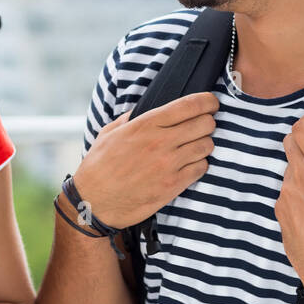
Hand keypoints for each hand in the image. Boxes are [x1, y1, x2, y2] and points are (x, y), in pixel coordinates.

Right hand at [72, 91, 218, 228]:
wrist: (93, 202)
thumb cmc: (99, 165)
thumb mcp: (109, 132)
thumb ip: (131, 117)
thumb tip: (146, 108)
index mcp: (146, 124)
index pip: (189, 105)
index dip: (207, 101)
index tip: (211, 103)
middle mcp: (161, 142)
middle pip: (205, 124)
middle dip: (207, 122)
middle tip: (202, 126)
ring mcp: (169, 165)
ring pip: (207, 146)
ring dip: (204, 144)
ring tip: (193, 146)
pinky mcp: (173, 186)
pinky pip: (201, 168)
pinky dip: (199, 164)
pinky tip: (188, 164)